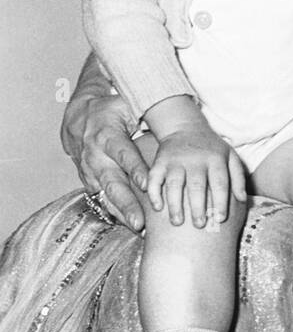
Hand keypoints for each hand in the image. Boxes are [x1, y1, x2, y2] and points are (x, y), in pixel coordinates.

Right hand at [61, 88, 148, 231]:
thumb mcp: (125, 104)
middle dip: (127, 203)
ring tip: (137, 227)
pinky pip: (101, 200)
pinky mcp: (89, 182)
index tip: (148, 184)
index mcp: (106, 134)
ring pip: (106, 195)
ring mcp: (90, 172)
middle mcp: (96, 156)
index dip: (134, 169)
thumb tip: (174, 110)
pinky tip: (128, 225)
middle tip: (140, 220)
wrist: (78, 118)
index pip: (123, 153)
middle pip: (113, 182)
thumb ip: (145, 111)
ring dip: (121, 212)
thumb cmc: (110, 111)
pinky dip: (114, 213)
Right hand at [147, 125, 246, 227]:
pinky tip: (157, 207)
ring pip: (174, 183)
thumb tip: (242, 200)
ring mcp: (176, 160)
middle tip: (200, 225)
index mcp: (216, 159)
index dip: (220, 201)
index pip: (220, 182)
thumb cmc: (212, 149)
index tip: (220, 219)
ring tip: (177, 222)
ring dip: (175, 204)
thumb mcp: (231, 157)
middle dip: (198, 207)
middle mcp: (196, 159)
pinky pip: (154, 178)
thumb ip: (238, 178)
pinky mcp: (160, 161)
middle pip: (197, 185)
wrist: (186, 127)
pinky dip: (153, 192)